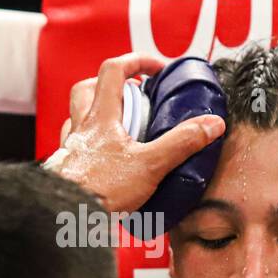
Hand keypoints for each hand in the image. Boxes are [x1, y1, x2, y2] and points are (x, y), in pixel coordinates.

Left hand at [46, 53, 224, 212]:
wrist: (66, 216)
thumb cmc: (100, 190)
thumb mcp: (150, 165)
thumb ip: (181, 143)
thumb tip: (211, 125)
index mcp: (101, 117)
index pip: (113, 70)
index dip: (137, 61)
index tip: (157, 69)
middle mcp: (81, 128)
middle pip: (87, 89)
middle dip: (112, 86)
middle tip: (133, 97)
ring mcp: (70, 149)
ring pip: (78, 118)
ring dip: (99, 115)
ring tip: (124, 129)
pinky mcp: (68, 171)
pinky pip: (78, 148)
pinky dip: (93, 147)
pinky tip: (108, 161)